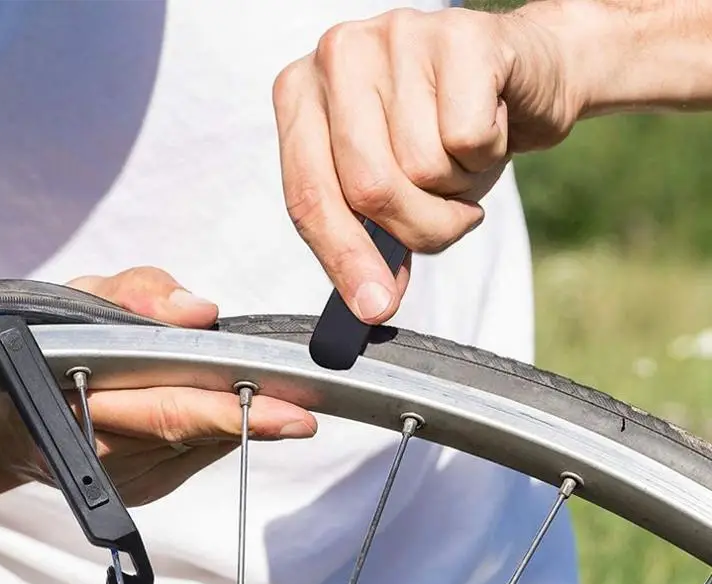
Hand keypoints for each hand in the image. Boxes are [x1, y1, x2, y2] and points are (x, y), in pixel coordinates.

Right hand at [0, 266, 316, 505]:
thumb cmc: (31, 352)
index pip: (168, 410)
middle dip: (256, 420)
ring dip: (241, 421)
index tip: (290, 413)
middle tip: (309, 406)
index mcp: (78, 407)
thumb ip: (132, 297)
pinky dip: (217, 428)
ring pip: (201, 446)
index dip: (229, 411)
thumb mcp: (68, 302)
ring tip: (279, 394)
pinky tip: (232, 405)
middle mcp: (107, 455)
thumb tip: (201, 312)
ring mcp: (128, 480)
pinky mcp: (145, 489)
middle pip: (194, 435)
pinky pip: (195, 454)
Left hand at [273, 2, 584, 323]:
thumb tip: (371, 303)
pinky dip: (489, 154)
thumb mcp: (393, 191)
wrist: (526, 79)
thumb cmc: (444, 138)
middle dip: (415, 226)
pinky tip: (490, 125)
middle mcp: (337, 55)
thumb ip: (369, 240)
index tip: (373, 306)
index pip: (306, 195)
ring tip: (463, 154)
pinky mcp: (461, 34)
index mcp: (300, 95)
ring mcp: (396, 34)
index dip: (342, 259)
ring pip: (421, 168)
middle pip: (366, 188)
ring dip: (457, 188)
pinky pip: (469, 138)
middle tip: (448, 219)